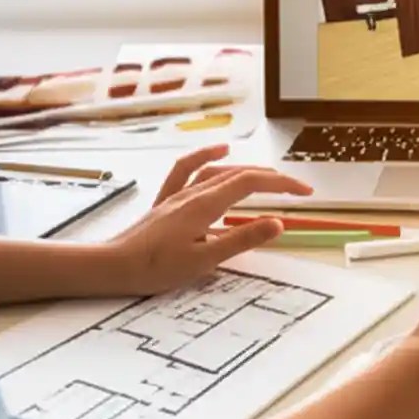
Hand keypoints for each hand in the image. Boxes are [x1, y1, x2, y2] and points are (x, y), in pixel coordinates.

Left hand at [107, 144, 312, 294]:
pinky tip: (220, 151)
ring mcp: (179, 195)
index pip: (253, 184)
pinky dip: (206, 157)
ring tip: (270, 177)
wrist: (113, 266)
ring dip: (248, 170)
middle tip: (298, 190)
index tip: (305, 192)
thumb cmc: (155, 267)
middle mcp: (193, 194)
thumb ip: (243, 239)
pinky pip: (188, 170)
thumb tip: (277, 223)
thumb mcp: (206, 259)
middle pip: (241, 174)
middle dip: (274, 178)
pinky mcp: (168, 202)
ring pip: (220, 172)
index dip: (283, 184)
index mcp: (205, 205)